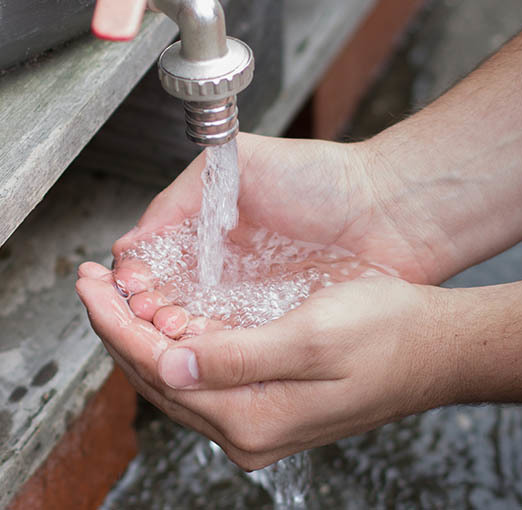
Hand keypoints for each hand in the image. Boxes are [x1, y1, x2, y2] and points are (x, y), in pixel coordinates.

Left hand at [76, 263, 460, 469]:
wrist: (436, 351)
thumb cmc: (386, 333)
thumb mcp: (310, 336)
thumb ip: (236, 357)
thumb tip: (169, 364)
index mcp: (252, 418)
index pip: (158, 370)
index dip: (117, 323)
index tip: (90, 284)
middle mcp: (247, 433)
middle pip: (157, 379)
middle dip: (117, 327)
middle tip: (88, 281)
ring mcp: (256, 426)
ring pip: (174, 381)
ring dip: (139, 336)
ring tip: (112, 294)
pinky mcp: (266, 410)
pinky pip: (200, 381)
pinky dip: (172, 347)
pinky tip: (161, 316)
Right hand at [110, 133, 457, 323]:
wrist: (392, 209)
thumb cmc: (324, 178)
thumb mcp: (243, 163)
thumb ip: (182, 196)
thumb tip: (130, 244)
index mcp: (205, 236)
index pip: (152, 269)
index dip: (135, 281)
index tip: (129, 287)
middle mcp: (221, 276)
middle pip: (164, 309)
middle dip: (145, 316)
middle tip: (145, 314)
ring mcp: (249, 308)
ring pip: (194, 337)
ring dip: (173, 341)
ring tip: (169, 332)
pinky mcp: (278, 333)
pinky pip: (236, 354)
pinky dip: (214, 357)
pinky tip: (202, 353)